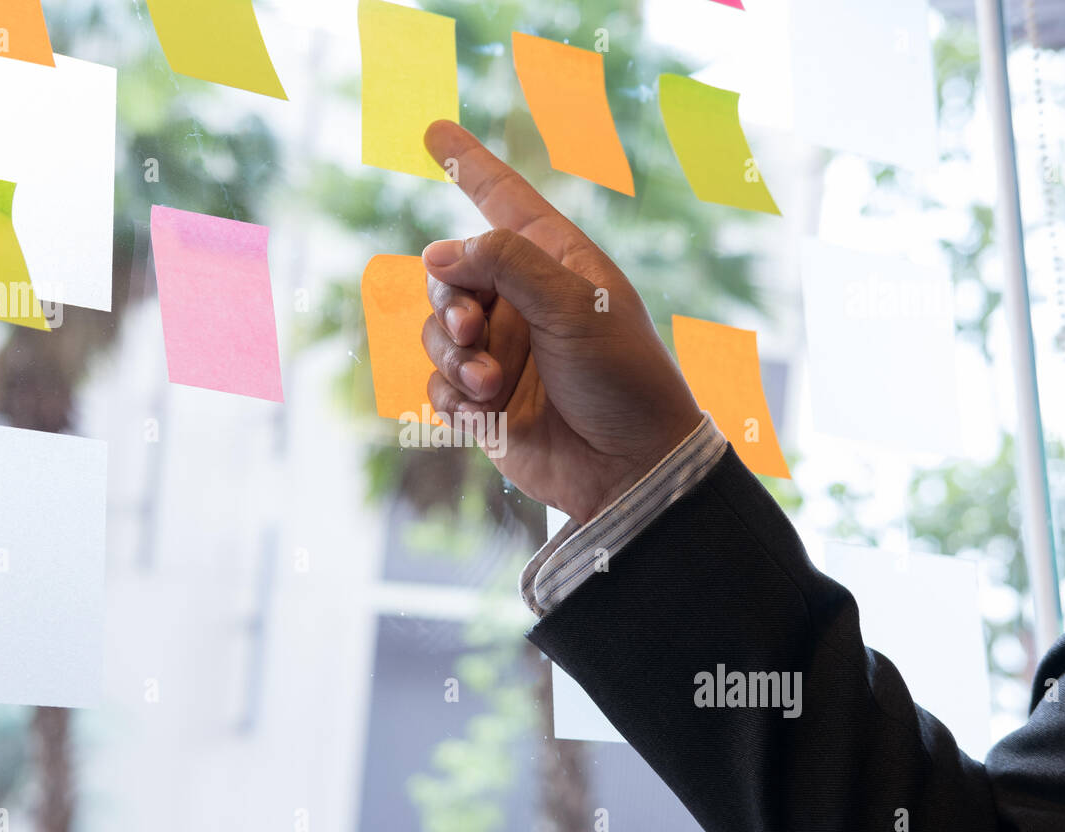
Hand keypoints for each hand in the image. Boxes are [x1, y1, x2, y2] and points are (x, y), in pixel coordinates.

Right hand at [420, 120, 703, 525]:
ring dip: (453, 356)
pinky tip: (481, 414)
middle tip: (473, 329)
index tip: (434, 129)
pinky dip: (452, 395)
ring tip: (491, 385)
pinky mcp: (485, 403)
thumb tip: (440, 252)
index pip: (505, 201)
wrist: (630, 469)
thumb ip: (507, 266)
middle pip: (451, 273)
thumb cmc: (623, 379)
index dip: (470, 164)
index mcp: (556, 264)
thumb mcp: (575, 307)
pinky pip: (439, 384)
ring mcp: (503, 352)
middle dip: (450, 298)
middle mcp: (524, 302)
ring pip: (438, 332)